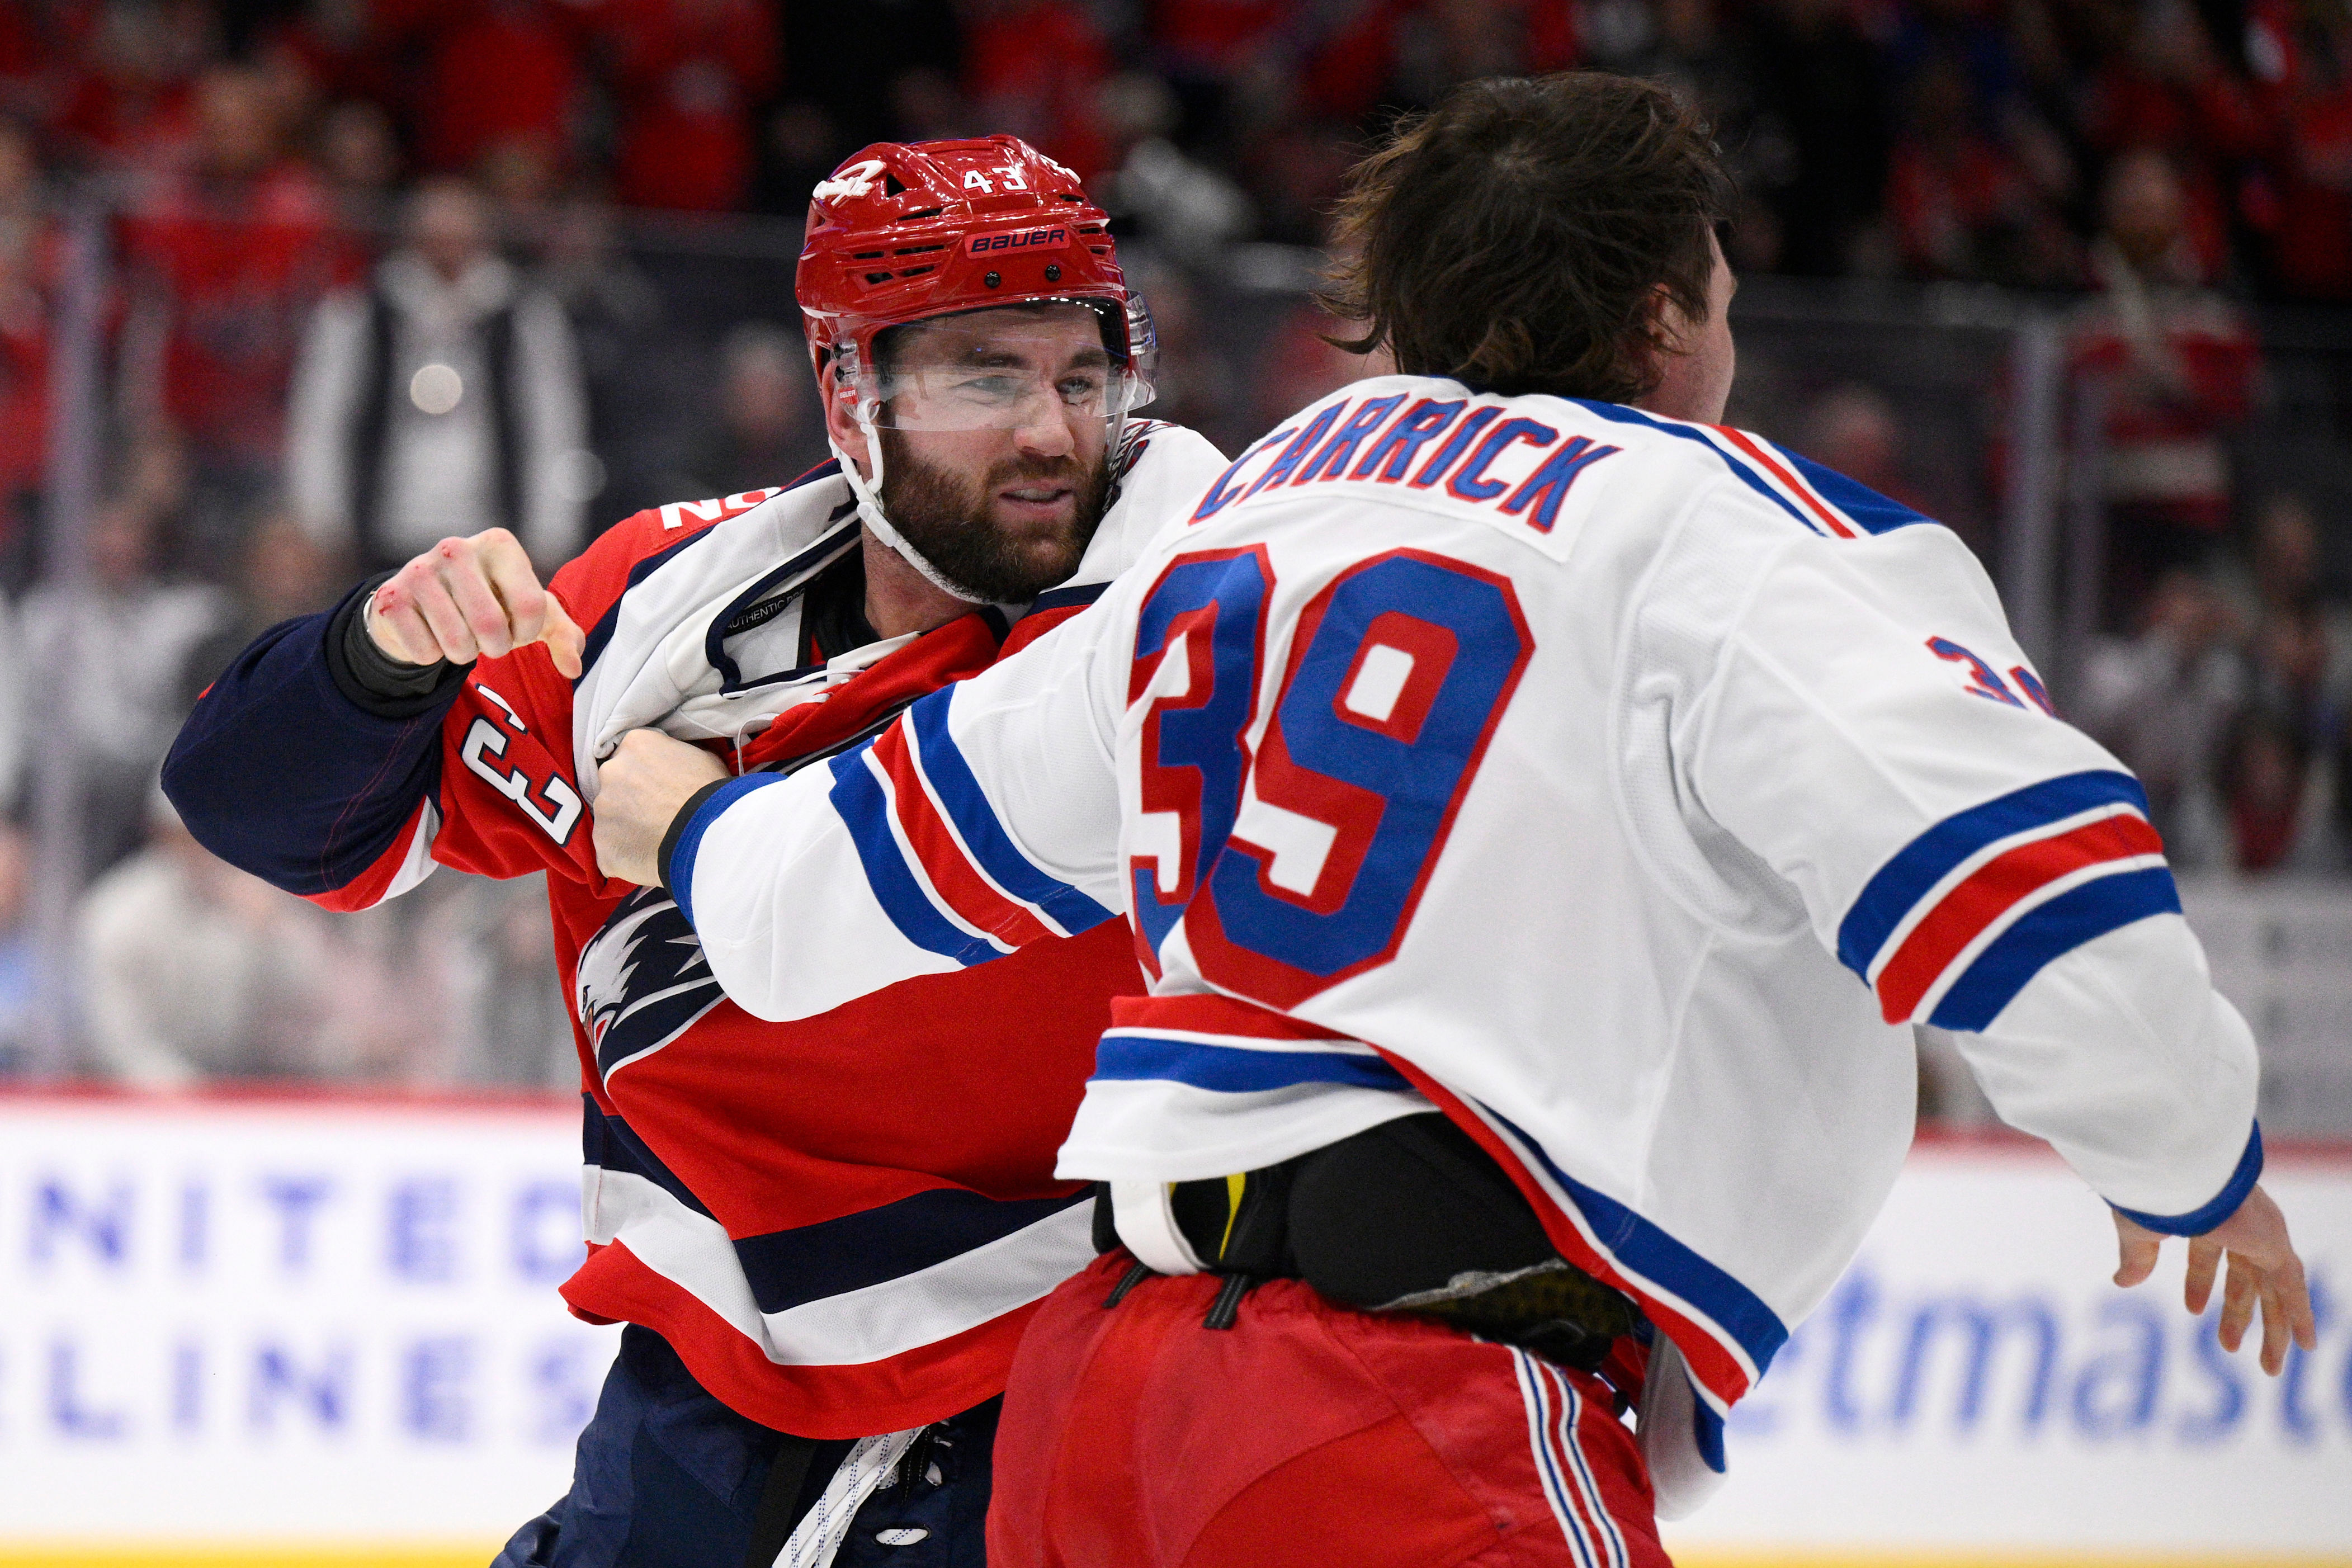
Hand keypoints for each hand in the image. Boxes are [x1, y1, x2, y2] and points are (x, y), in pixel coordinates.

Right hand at [366, 528, 585, 678]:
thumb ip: (562, 634)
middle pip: (492, 628)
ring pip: (457, 644)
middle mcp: (457, 548)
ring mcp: (419, 570)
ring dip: (463, 654)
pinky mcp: (391, 597)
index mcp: (499, 544)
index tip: (515, 628)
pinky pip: (425, 653)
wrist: (421, 600)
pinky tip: (429, 631)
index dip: (526, 633)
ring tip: (458, 633)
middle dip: (494, 647)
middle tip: (485, 637)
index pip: (531, 607)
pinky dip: (432, 655)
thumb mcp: (529, 612)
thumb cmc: (488, 602)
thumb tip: (573, 666)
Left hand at [592, 728, 729, 887]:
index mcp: (636, 744)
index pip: (632, 755)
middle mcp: (612, 771)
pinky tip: (648, 858)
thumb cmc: (713, 795)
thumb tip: (674, 765)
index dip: (646, 774)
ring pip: (610, 818)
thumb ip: (677, 756)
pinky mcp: (601, 843)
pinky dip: (624, 854)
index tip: (659, 788)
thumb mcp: (704, 758)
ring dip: (626, 827)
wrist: (709, 836)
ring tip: (655, 840)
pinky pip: (609, 848)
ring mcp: (603, 808)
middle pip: (615, 784)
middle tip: (656, 814)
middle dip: (630, 798)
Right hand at [2112, 1183, 2316, 1374]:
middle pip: (2244, 1277)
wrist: (2175, 1172)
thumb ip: (2136, 1257)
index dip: (2200, 1283)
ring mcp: (2259, 1234)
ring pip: (2271, 1289)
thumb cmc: (2150, 1192)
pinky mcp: (2273, 1244)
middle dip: (2236, 1312)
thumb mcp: (2137, 1230)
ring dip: (2271, 1327)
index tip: (2193, 1309)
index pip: (2206, 1253)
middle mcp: (2238, 1223)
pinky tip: (2305, 1346)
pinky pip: (2292, 1287)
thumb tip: (2122, 1281)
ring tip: (2269, 1367)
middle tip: (2226, 1344)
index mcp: (2203, 1214)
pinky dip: (2300, 1316)